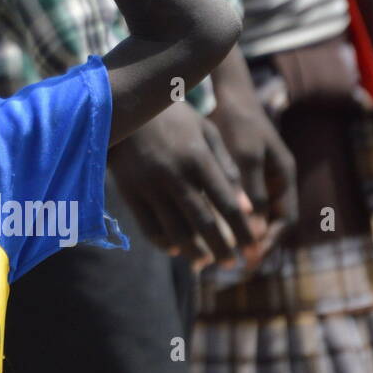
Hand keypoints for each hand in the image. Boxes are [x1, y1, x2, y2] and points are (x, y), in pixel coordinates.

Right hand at [108, 101, 255, 267]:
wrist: (120, 106)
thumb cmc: (172, 117)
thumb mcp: (205, 131)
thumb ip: (226, 166)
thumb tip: (245, 205)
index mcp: (198, 159)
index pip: (227, 204)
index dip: (243, 229)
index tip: (252, 246)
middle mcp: (175, 176)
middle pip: (204, 223)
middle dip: (221, 249)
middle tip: (232, 265)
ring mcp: (149, 186)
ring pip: (176, 230)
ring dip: (194, 252)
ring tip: (205, 263)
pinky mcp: (129, 192)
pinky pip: (148, 226)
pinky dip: (164, 242)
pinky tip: (176, 249)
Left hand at [208, 71, 295, 263]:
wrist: (229, 97)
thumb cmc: (239, 124)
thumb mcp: (246, 157)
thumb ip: (250, 192)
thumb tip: (253, 232)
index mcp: (283, 179)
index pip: (283, 222)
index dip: (267, 242)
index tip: (249, 258)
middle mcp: (273, 182)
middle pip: (267, 224)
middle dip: (250, 245)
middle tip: (230, 264)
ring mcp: (258, 179)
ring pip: (251, 217)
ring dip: (236, 235)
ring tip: (213, 252)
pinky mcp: (239, 176)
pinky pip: (236, 205)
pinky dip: (223, 219)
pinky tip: (202, 229)